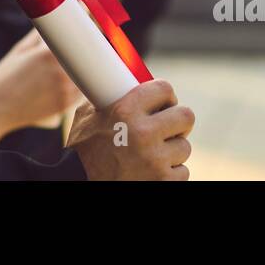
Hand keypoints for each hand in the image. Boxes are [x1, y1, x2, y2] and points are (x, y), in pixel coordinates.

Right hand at [0, 30, 81, 144]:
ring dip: (86, 68)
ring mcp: (65, 91)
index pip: (78, 38)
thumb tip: (53, 17)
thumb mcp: (20, 50)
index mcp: (49, 54)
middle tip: (87, 43)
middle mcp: (61, 73)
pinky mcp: (65, 106)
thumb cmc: (6, 77)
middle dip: (87, 49)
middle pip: (87, 56)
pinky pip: (81, 92)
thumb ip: (40, 35)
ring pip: (87, 75)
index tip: (87, 27)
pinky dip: (81, 83)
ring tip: (83, 62)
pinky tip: (75, 78)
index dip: (87, 31)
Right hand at [66, 79, 193, 180]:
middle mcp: (142, 132)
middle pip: (185, 116)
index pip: (164, 89)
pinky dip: (170, 172)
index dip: (167, 95)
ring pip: (184, 147)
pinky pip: (182, 172)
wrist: (78, 182)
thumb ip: (109, 98)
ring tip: (155, 153)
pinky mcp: (162, 181)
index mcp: (125, 110)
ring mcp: (154, 159)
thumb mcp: (89, 116)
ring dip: (172, 150)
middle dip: (179, 122)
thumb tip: (122, 83)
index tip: (165, 103)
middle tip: (169, 128)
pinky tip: (153, 170)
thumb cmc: (83, 150)